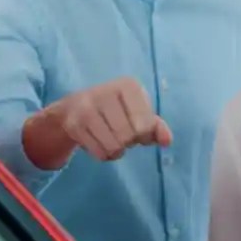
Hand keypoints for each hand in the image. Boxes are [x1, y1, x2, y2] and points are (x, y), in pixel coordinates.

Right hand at [53, 77, 172, 160]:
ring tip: (112, 140)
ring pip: (114, 146)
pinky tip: (99, 142)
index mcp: (127, 86)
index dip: (145, 133)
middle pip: (129, 136)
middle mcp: (106, 92)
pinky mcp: (74, 124)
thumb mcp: (138, 112)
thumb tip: (167, 141)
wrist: (73, 108)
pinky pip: (99, 153)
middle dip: (129, 142)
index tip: (139, 129)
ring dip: (117, 151)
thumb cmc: (115, 110)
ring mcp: (87, 108)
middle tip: (123, 135)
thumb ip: (156, 126)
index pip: (145, 124)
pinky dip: (104, 154)